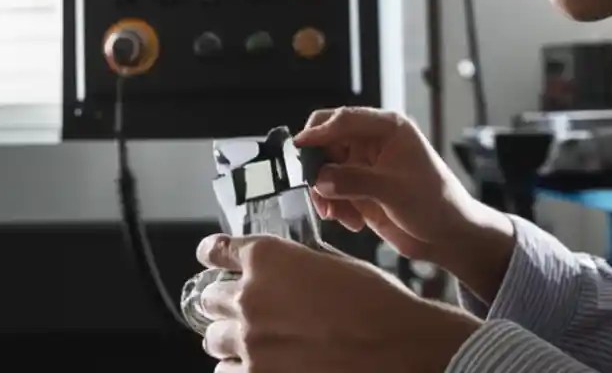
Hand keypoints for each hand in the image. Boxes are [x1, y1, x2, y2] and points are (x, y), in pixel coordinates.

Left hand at [196, 233, 479, 372]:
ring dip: (231, 340)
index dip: (214, 255)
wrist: (401, 349)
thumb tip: (283, 271)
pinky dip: (239, 370)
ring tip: (257, 346)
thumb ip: (296, 264)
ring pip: (214, 339)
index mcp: (267, 259)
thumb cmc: (378, 307)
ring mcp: (250, 343)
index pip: (217, 251)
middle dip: (226, 304)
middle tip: (247, 313)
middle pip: (210, 299)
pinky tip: (261, 367)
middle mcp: (249, 297)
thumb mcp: (333, 264)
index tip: (212, 258)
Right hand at [295, 107, 514, 301]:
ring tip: (338, 214)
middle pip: (327, 142)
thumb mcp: (393, 190)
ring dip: (325, 193)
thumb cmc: (436, 203)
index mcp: (387, 128)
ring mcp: (365, 165)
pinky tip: (352, 222)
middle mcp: (372, 142)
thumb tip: (319, 179)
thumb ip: (353, 181)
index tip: (300, 147)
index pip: (343, 119)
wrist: (448, 236)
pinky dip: (334, 207)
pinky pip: (331, 192)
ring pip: (325, 170)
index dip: (319, 132)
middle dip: (318, 167)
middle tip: (315, 188)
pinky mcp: (360, 188)